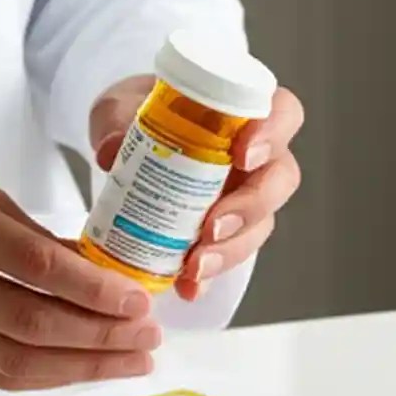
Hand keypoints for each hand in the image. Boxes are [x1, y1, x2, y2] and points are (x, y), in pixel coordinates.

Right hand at [0, 169, 161, 389]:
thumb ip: (24, 231)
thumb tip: (88, 265)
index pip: (37, 266)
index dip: (94, 289)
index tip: (137, 299)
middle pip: (35, 322)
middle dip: (102, 335)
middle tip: (149, 337)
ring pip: (18, 361)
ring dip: (83, 366)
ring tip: (131, 363)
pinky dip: (43, 377)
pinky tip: (81, 372)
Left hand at [91, 76, 304, 299]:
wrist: (125, 141)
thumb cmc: (136, 113)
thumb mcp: (118, 108)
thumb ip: (117, 121)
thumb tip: (112, 151)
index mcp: (243, 112)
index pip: (283, 113)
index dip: (273, 133)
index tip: (242, 154)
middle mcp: (256, 155)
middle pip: (279, 180)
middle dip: (252, 207)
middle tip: (214, 224)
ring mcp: (245, 196)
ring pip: (260, 225)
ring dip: (231, 249)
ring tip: (195, 265)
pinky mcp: (225, 231)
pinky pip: (227, 255)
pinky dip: (208, 277)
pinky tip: (186, 288)